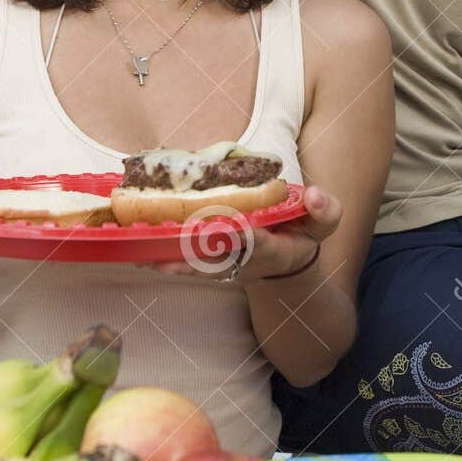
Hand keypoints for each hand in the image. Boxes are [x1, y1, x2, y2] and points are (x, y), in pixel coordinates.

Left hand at [156, 185, 341, 280]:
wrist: (286, 260)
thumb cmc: (303, 233)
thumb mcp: (324, 223)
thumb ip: (325, 211)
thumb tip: (315, 195)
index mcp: (275, 248)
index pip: (262, 244)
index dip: (250, 237)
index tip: (238, 230)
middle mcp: (246, 259)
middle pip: (218, 259)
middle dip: (195, 256)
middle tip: (171, 252)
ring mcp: (226, 263)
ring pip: (195, 265)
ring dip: (171, 262)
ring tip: (144, 258)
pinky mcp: (209, 263)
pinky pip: (183, 261)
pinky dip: (162, 256)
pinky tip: (136, 251)